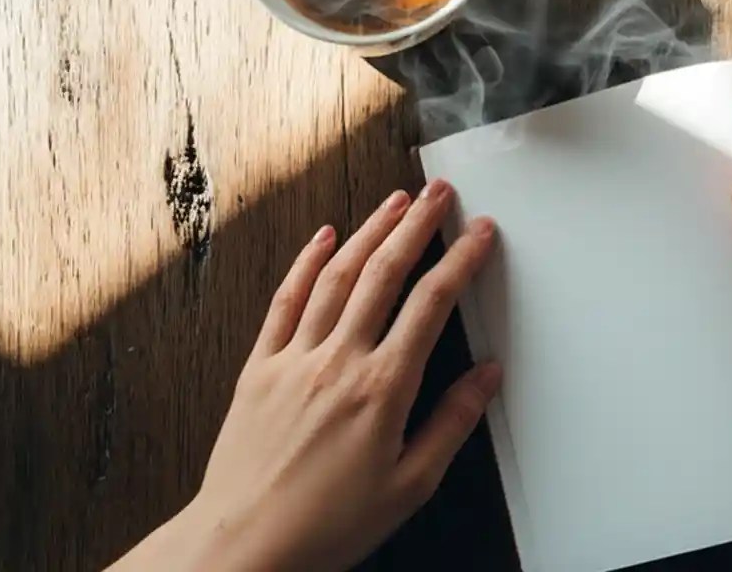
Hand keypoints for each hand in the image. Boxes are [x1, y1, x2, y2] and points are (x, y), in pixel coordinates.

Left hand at [111, 180, 500, 571]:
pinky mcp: (260, 367)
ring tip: (395, 201)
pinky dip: (306, 263)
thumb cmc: (326, 524)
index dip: (461, 260)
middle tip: (439, 194)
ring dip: (369, 231)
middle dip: (417, 225)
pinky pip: (284, 300)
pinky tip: (323, 238)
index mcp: (382, 389)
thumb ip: (452, 422)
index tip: (480, 233)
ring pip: (337, 276)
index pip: (432, 304)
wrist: (244, 544)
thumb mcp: (410, 485)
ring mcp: (294, 358)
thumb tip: (486, 376)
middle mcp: (338, 362)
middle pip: (385, 273)